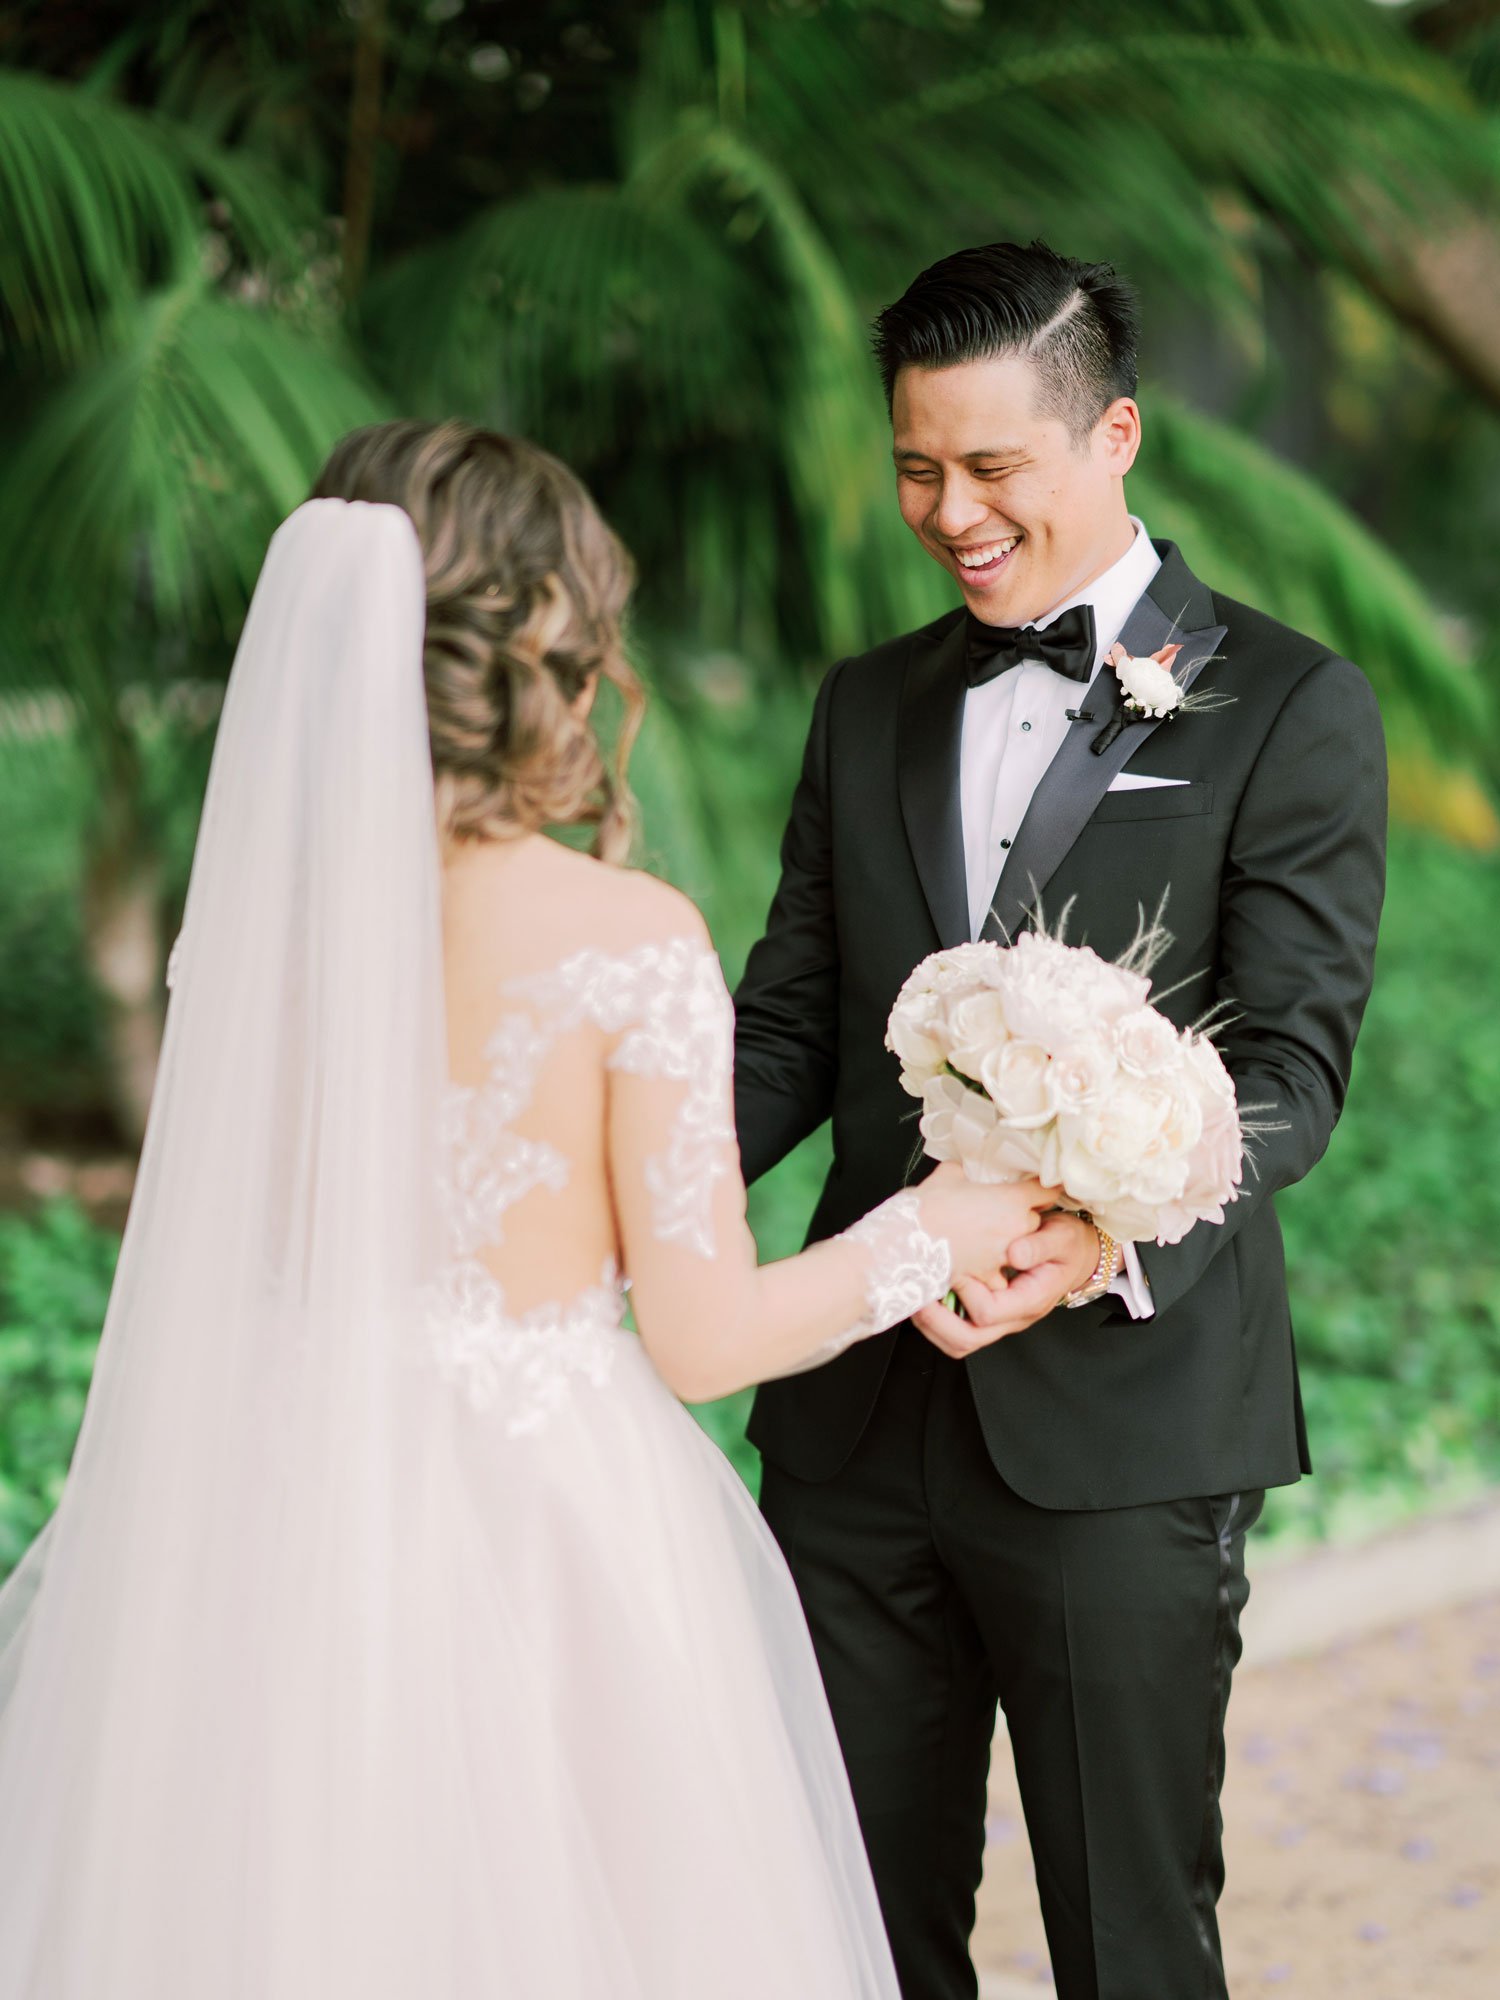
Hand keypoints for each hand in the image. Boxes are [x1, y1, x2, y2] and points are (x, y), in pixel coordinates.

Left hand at [912, 1208, 1100, 1358]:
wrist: (1074, 1255)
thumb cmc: (1067, 1245)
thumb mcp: (1062, 1237)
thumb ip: (1040, 1245)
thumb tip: (1013, 1253)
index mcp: (1029, 1301)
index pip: (989, 1312)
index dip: (966, 1291)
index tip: (954, 1266)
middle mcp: (1012, 1318)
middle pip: (967, 1340)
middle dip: (935, 1321)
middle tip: (916, 1293)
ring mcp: (999, 1320)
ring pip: (957, 1341)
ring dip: (931, 1324)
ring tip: (914, 1296)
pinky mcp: (987, 1314)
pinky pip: (957, 1329)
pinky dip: (936, 1318)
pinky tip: (927, 1294)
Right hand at [914, 1164, 1053, 1295]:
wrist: (910, 1241)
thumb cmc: (930, 1204)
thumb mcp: (948, 1174)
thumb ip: (965, 1169)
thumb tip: (964, 1169)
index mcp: (1013, 1199)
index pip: (1045, 1190)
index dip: (1040, 1187)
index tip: (1035, 1187)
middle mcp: (1017, 1227)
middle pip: (1035, 1220)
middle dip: (1023, 1216)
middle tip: (1002, 1211)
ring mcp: (1005, 1254)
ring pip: (1021, 1248)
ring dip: (1011, 1243)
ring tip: (989, 1237)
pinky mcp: (989, 1274)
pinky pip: (1001, 1274)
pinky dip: (994, 1271)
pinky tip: (980, 1263)